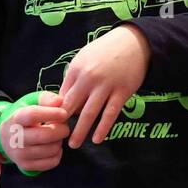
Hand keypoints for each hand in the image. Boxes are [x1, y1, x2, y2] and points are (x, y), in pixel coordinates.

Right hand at [0, 92, 70, 172]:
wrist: (6, 136)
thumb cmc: (25, 117)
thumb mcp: (31, 102)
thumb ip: (46, 98)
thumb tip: (59, 101)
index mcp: (16, 119)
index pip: (32, 115)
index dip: (51, 113)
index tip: (64, 113)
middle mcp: (15, 138)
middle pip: (45, 136)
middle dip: (61, 130)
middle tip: (63, 126)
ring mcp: (19, 154)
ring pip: (51, 149)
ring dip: (59, 142)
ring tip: (56, 136)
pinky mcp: (25, 166)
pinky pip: (52, 162)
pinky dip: (58, 154)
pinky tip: (52, 146)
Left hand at [58, 24, 150, 148]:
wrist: (134, 43)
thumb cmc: (106, 51)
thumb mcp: (84, 58)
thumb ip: (74, 77)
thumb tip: (64, 99)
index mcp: (76, 70)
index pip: (61, 96)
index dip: (56, 112)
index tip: (53, 124)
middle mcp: (89, 79)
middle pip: (71, 107)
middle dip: (62, 124)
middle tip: (56, 138)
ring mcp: (106, 86)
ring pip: (89, 114)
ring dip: (80, 131)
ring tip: (73, 144)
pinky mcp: (122, 92)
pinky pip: (110, 114)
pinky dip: (103, 128)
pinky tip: (98, 139)